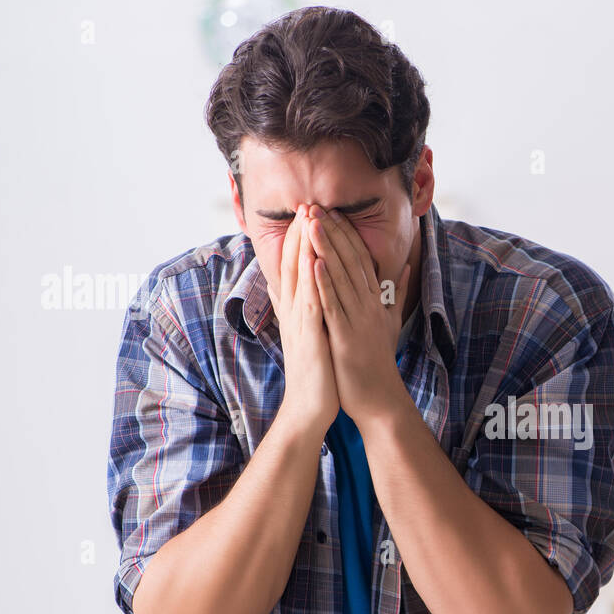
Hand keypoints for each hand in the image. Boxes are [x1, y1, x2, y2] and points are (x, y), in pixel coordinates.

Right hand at [269, 204, 338, 444]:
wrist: (311, 408)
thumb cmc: (318, 373)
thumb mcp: (312, 335)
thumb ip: (306, 310)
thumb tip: (295, 291)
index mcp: (300, 311)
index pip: (300, 268)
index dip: (305, 241)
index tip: (312, 214)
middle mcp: (296, 313)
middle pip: (296, 266)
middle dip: (302, 235)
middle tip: (306, 204)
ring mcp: (301, 324)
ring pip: (300, 279)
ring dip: (304, 249)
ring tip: (309, 221)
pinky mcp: (310, 337)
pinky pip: (311, 305)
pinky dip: (311, 282)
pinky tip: (314, 262)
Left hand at [306, 205, 413, 429]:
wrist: (379, 399)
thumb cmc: (379, 363)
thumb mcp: (391, 323)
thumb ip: (397, 294)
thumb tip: (406, 268)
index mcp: (375, 300)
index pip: (360, 259)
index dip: (345, 233)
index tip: (330, 211)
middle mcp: (368, 305)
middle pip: (349, 260)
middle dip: (331, 231)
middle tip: (315, 205)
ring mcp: (358, 320)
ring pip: (340, 277)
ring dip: (325, 248)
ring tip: (311, 221)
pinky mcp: (346, 337)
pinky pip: (333, 305)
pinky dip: (324, 283)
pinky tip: (314, 262)